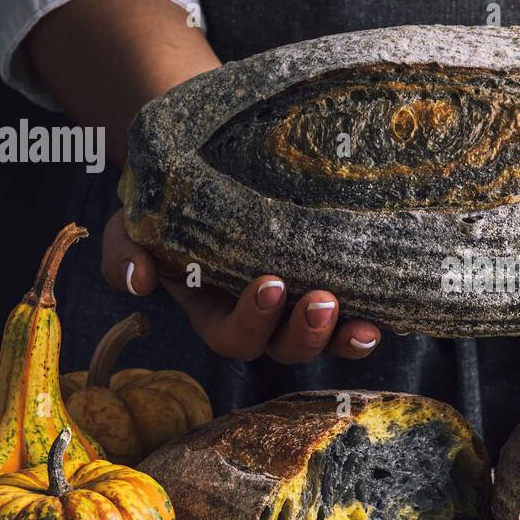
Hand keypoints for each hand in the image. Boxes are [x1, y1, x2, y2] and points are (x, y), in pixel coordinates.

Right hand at [100, 210, 381, 362]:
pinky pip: (358, 314)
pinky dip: (377, 317)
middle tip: (321, 300)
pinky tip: (393, 312)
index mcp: (217, 313)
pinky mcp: (336, 285)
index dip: (252, 320)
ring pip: (326, 340)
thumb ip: (126, 253)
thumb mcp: (134, 225)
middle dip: (305, 332)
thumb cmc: (169, 205)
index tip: (268, 283)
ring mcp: (301, 306)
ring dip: (345, 336)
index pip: (234, 337)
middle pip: (285, 348)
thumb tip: (138, 283)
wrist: (209, 171)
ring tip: (363, 322)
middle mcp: (264, 319)